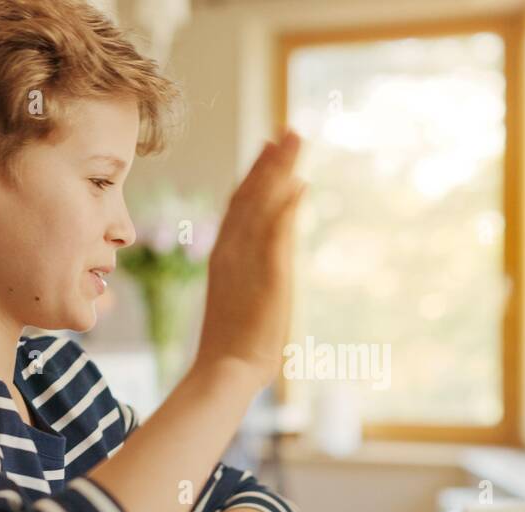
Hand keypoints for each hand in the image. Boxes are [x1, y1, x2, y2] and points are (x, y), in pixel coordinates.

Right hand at [194, 129, 306, 387]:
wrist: (226, 368)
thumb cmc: (234, 341)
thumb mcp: (241, 295)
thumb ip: (248, 271)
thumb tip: (258, 255)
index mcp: (225, 254)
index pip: (239, 204)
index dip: (254, 174)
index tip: (268, 147)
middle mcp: (233, 250)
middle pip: (251, 195)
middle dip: (270, 162)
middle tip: (287, 131)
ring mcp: (248, 260)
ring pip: (263, 205)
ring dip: (280, 171)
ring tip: (296, 141)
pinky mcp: (268, 275)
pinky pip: (276, 234)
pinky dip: (286, 209)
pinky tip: (300, 186)